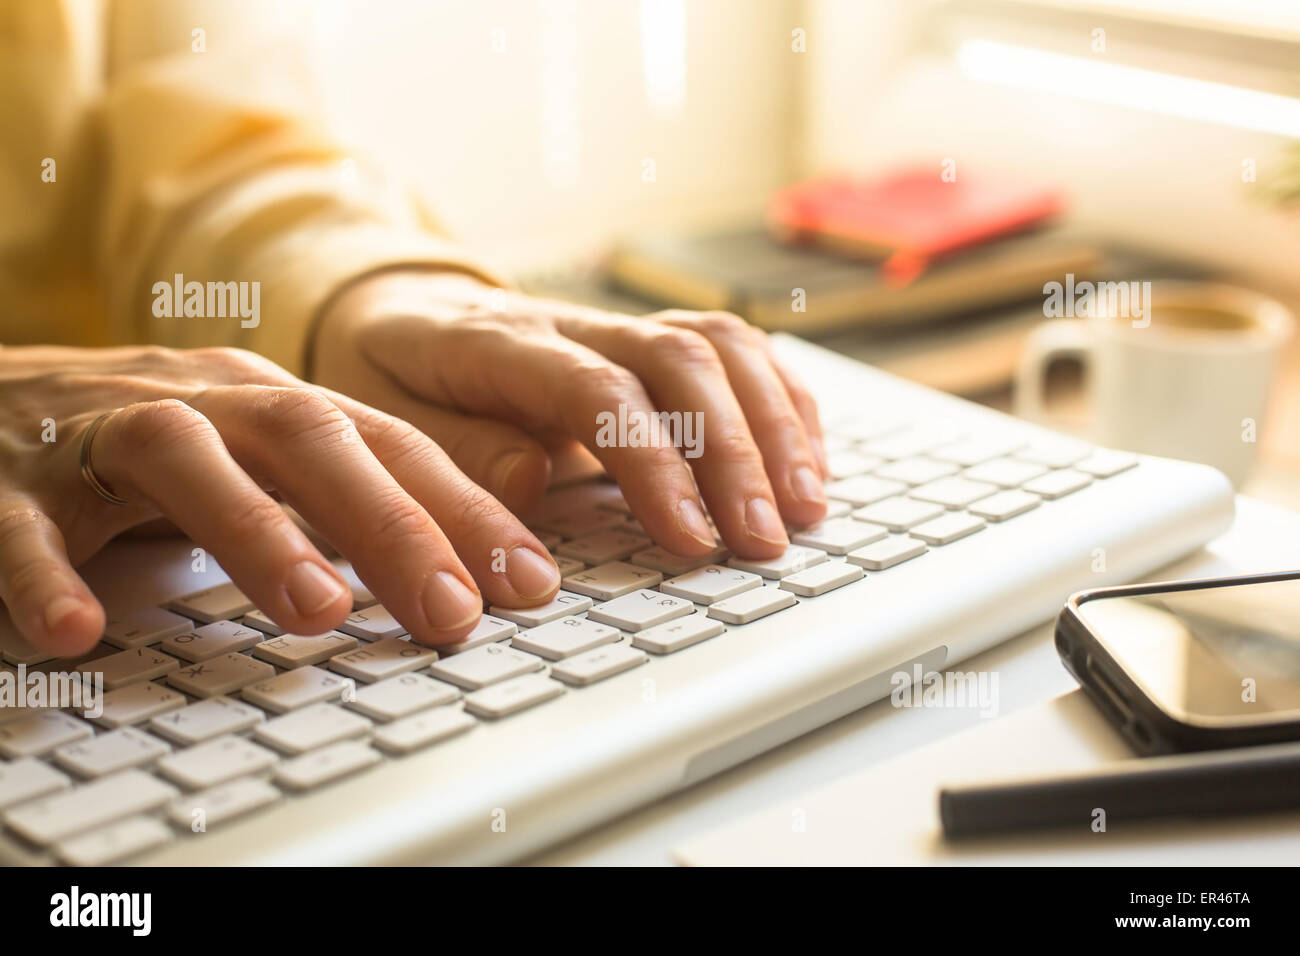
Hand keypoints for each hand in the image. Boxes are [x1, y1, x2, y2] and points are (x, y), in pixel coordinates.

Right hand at [0, 345, 561, 654]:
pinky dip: (49, 574)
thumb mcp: (261, 456)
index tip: (531, 582)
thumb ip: (345, 499)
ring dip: (255, 533)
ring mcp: (103, 433)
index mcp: (272, 401)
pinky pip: (25, 525)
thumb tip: (467, 571)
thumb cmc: (151, 445)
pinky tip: (80, 632)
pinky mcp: (9, 483)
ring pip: (183, 459)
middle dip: (392, 524)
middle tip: (454, 612)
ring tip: (317, 611)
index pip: (390, 446)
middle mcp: (203, 402)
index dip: (466, 509)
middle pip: (310, 440)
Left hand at [312, 271, 828, 559]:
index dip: (655, 463)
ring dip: (773, 427)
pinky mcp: (649, 341)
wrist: (400, 309)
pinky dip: (779, 403)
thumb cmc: (394, 375)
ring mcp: (618, 326)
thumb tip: (538, 478)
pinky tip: (802, 462)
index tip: (692, 539)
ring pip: (720, 347)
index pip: (598, 391)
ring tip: (803, 510)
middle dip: (735, 453)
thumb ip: (455, 452)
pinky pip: (734, 351)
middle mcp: (574, 325)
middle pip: (680, 361)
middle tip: (763, 541)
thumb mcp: (386, 421)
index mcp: (500, 344)